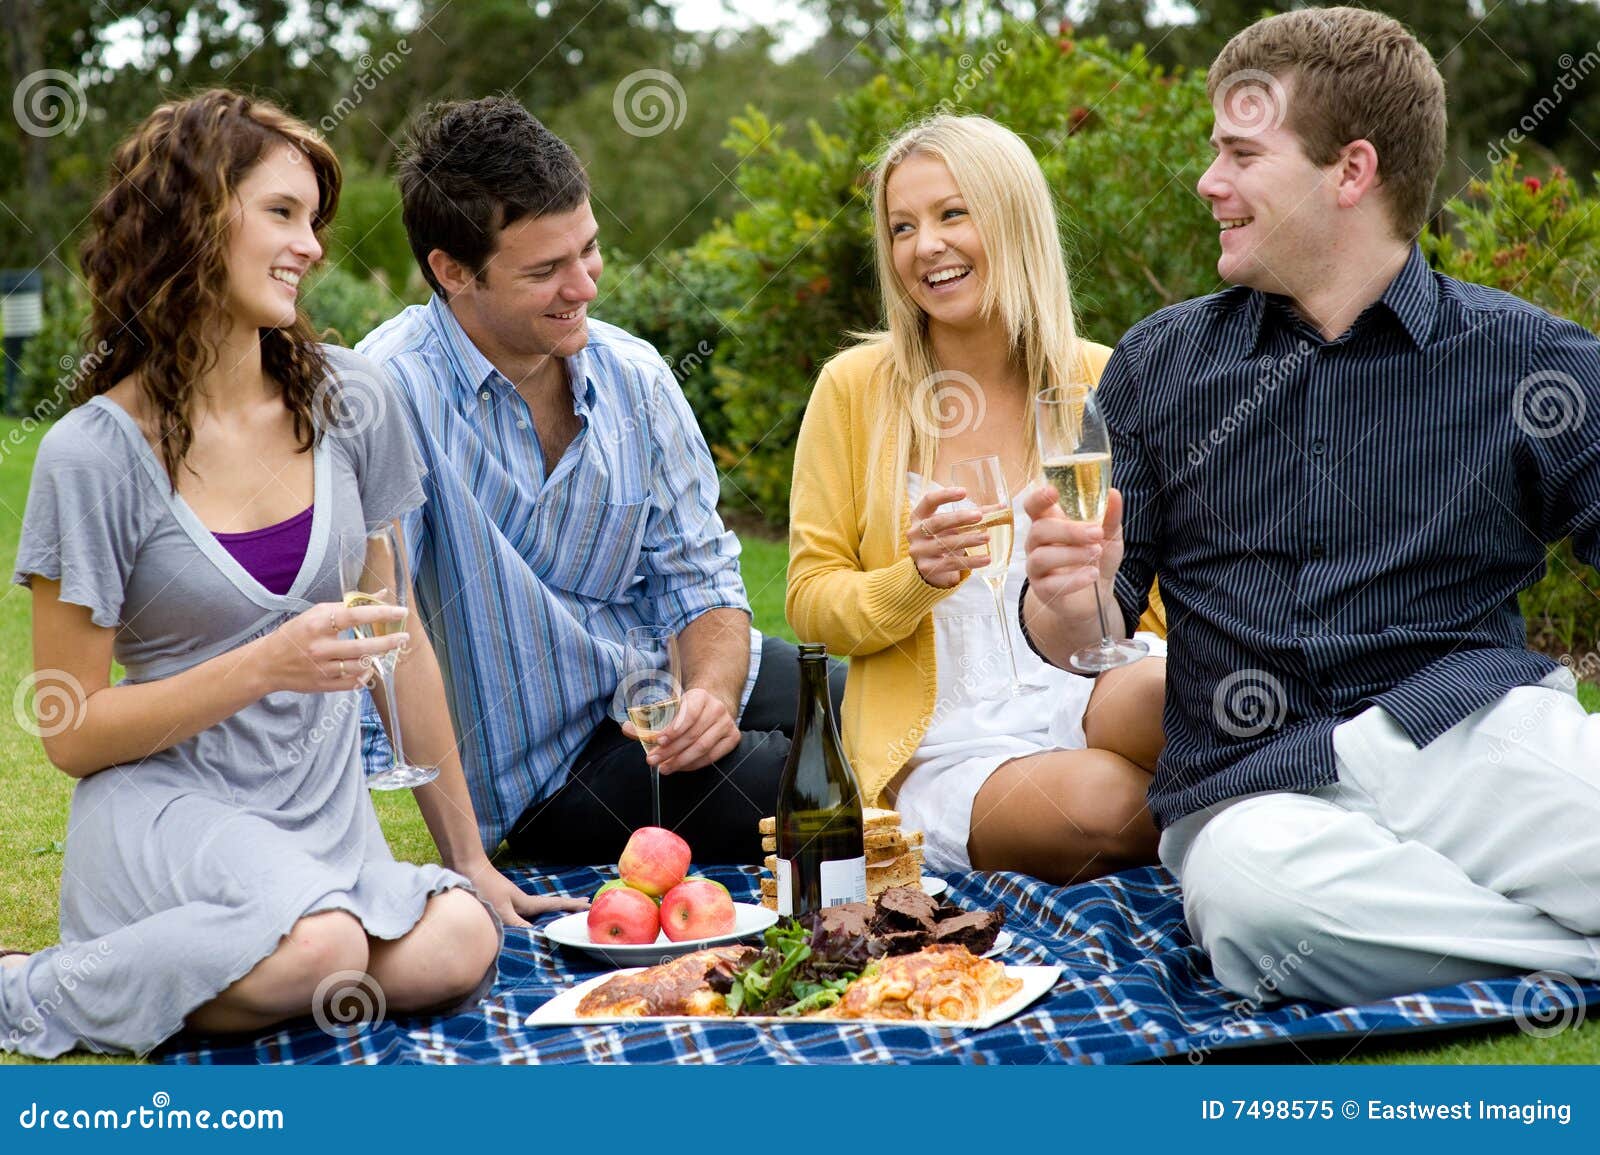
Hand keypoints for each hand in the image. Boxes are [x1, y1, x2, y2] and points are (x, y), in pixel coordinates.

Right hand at [254, 601, 410, 693]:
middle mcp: (320, 647)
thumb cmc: (297, 633)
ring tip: (384, 651)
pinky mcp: (323, 685)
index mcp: (318, 624)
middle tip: (403, 637)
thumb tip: (381, 594)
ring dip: (377, 658)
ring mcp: (321, 668)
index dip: (381, 613)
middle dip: (388, 642)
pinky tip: (368, 667)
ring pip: (361, 666)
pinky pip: (353, 682)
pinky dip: (365, 675)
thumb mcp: (318, 613)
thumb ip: (350, 605)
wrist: (268, 663)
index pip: (355, 616)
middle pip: (363, 646)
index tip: (401, 612)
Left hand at [453, 859, 588, 928]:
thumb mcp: (501, 911)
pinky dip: (530, 921)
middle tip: (584, 908)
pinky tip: (524, 925)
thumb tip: (535, 938)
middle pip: (549, 908)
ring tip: (559, 920)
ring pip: (535, 913)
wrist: (465, 868)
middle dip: (566, 909)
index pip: (555, 905)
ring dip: (548, 915)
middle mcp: (522, 903)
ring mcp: (511, 903)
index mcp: (526, 903)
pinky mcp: (499, 906)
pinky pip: (521, 917)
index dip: (572, 906)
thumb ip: (517, 926)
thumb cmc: (483, 888)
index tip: (589, 905)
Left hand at [623, 686, 739, 774]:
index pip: (688, 714)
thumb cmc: (687, 710)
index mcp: (700, 696)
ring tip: (663, 768)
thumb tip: (626, 728)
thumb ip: (647, 720)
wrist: (712, 706)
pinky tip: (680, 766)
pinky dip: (694, 764)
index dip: (673, 729)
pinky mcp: (733, 738)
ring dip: (680, 761)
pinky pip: (712, 756)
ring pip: (702, 748)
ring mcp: (727, 724)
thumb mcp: (668, 709)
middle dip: (670, 750)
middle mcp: (717, 708)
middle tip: (652, 760)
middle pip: (692, 735)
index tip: (658, 741)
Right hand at [907, 485, 988, 588]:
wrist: (926, 567)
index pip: (929, 501)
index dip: (945, 495)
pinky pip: (951, 563)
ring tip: (986, 537)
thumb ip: (973, 515)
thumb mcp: (951, 525)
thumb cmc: (941, 538)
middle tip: (979, 515)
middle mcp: (915, 532)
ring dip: (967, 539)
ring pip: (945, 544)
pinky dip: (970, 561)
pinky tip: (986, 558)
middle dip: (959, 518)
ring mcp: (919, 551)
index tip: (964, 492)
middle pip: (937, 523)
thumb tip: (1002, 506)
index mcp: (919, 516)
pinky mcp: (927, 568)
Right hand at [1023, 483, 1125, 613]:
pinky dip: (1073, 579)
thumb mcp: (1109, 535)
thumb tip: (1113, 493)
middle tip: (1096, 533)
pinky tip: (1092, 575)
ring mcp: (1036, 567)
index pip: (1033, 506)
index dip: (1038, 498)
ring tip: (1096, 553)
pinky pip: (1050, 584)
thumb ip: (1109, 516)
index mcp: (1050, 523)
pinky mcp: (1042, 590)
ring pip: (1041, 557)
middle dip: (1068, 530)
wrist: (1096, 595)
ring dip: (1072, 554)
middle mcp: (1037, 543)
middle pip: (1039, 530)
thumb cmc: (1097, 558)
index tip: (1053, 491)